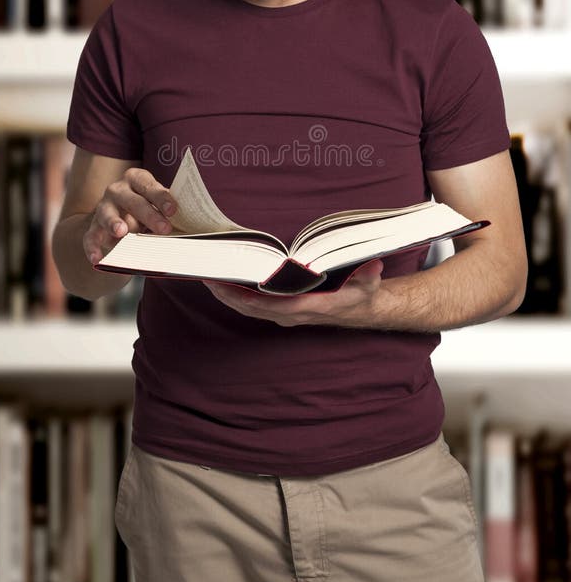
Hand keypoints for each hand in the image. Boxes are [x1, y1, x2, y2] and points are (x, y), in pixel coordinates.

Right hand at [84, 167, 176, 264]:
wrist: (122, 218)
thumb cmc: (148, 209)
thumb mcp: (158, 205)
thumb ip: (167, 211)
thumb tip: (188, 225)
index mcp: (137, 179)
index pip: (149, 185)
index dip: (161, 197)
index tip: (173, 210)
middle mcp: (117, 190)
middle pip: (132, 201)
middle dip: (148, 215)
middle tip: (164, 229)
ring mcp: (103, 208)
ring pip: (107, 214)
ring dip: (114, 222)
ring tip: (122, 232)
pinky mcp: (93, 227)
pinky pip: (90, 237)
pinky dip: (92, 248)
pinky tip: (96, 259)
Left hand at [203, 259, 383, 327]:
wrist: (361, 308)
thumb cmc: (361, 293)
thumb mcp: (370, 284)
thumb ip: (370, 277)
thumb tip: (373, 267)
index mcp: (311, 307)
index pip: (278, 307)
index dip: (255, 300)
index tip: (235, 289)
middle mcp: (294, 314)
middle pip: (255, 309)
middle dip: (230, 296)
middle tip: (209, 279)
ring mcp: (286, 313)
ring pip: (251, 309)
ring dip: (229, 296)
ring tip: (208, 278)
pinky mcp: (282, 308)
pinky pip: (254, 305)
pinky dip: (236, 296)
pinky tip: (223, 282)